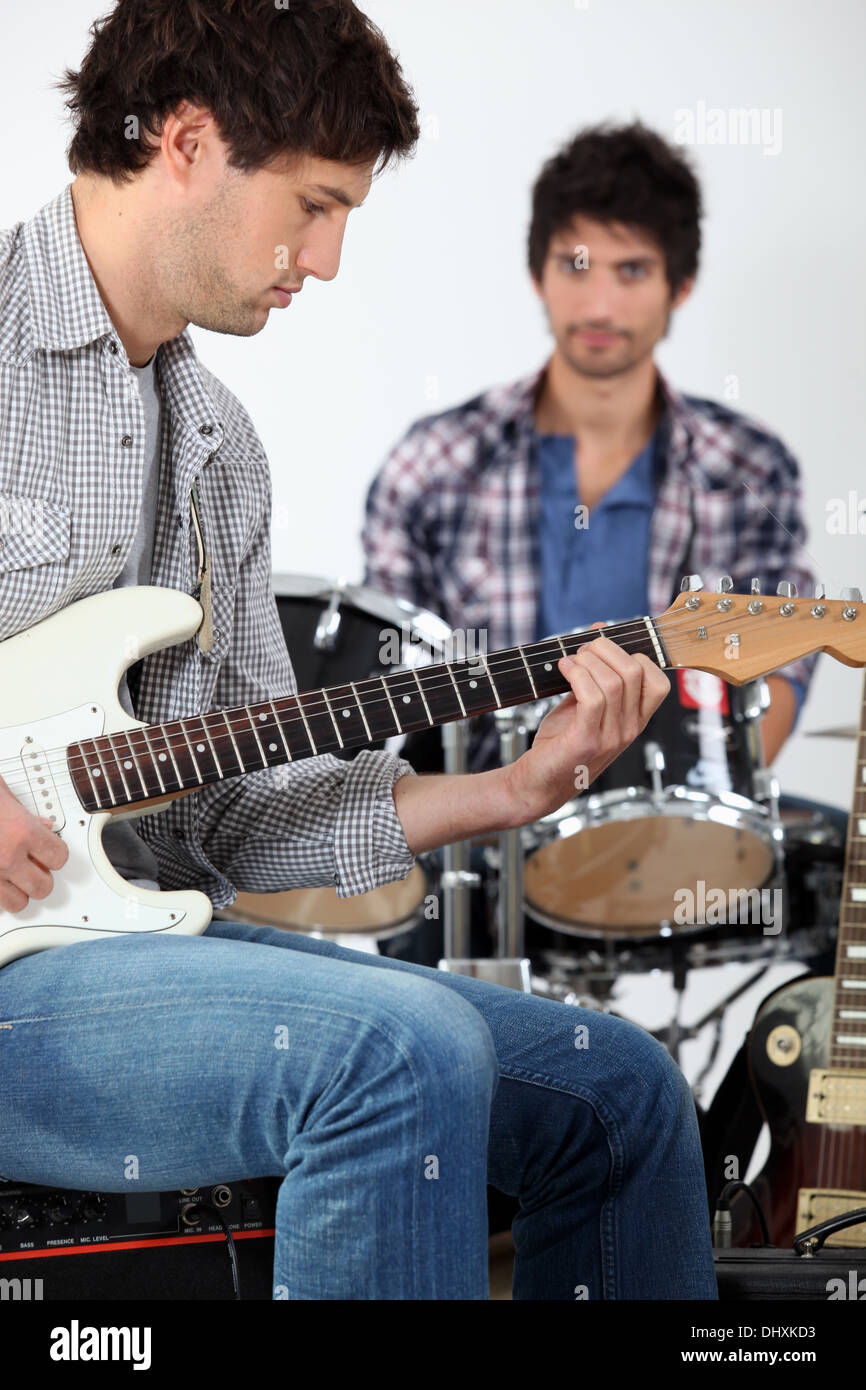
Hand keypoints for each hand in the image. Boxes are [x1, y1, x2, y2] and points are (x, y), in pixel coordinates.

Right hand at [0, 775, 68, 912]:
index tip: (49, 850)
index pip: (58, 857)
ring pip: (17, 903)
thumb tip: (42, 824)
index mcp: (21, 831)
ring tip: (11, 876)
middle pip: (42, 887)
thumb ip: (24, 811)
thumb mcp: (1, 792)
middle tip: (32, 865)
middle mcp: (6, 857)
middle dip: (39, 876)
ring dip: (17, 891)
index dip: (55, 853)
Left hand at [503, 630, 669, 822]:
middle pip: (634, 671)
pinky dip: (576, 674)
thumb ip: (596, 672)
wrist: (536, 784)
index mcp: (635, 721)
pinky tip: (563, 670)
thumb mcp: (584, 704)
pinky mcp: (586, 741)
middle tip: (581, 651)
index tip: (603, 651)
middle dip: (605, 649)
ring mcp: (611, 738)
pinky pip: (592, 697)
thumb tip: (600, 628)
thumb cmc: (560, 744)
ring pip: (613, 681)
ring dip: (586, 660)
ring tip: (568, 662)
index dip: (632, 655)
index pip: (658, 680)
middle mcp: (630, 730)